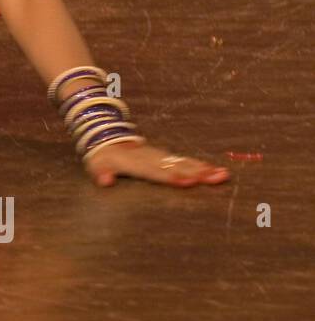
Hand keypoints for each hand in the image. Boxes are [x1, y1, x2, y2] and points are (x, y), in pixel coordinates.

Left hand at [83, 140, 230, 187]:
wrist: (106, 138)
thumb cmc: (102, 158)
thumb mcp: (96, 165)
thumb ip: (100, 173)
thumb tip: (104, 181)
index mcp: (136, 163)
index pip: (155, 172)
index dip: (170, 177)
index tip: (187, 182)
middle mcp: (152, 159)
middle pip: (176, 167)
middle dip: (197, 173)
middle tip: (217, 178)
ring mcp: (160, 156)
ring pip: (184, 163)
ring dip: (204, 169)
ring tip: (223, 175)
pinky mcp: (166, 157)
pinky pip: (185, 161)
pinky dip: (201, 166)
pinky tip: (217, 171)